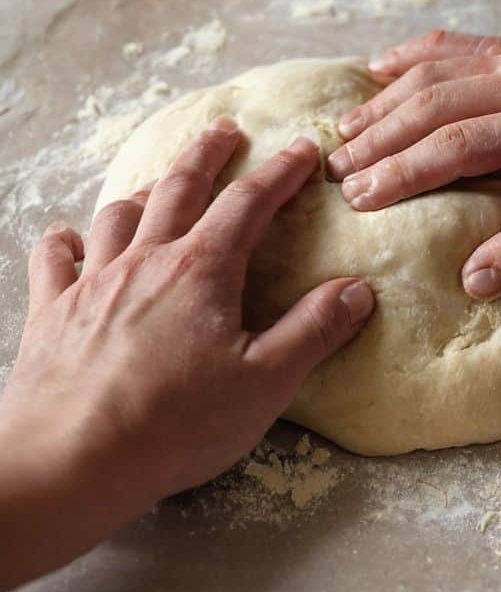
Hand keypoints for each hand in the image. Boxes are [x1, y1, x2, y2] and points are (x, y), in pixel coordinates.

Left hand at [0, 117, 373, 590]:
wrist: (70, 461)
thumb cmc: (176, 423)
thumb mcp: (265, 381)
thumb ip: (313, 330)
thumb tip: (358, 290)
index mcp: (202, 270)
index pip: (249, 203)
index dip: (280, 172)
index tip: (302, 148)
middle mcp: (146, 260)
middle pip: (179, 187)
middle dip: (207, 154)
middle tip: (224, 129)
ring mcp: (93, 283)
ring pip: (118, 215)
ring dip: (143, 192)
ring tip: (157, 185)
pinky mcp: (52, 312)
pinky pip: (54, 260)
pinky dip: (66, 242)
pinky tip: (70, 239)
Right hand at [327, 29, 500, 299]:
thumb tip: (474, 280)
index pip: (452, 149)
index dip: (398, 174)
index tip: (356, 198)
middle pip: (429, 106)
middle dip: (375, 140)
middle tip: (333, 171)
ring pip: (431, 72)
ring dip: (382, 102)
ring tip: (343, 130)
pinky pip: (454, 42)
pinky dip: (410, 55)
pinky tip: (379, 66)